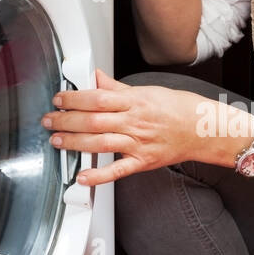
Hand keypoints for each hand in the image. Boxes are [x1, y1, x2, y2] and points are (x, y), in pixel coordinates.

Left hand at [41, 69, 206, 185]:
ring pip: (101, 142)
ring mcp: (139, 143)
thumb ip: (117, 88)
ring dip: (75, 142)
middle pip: (94, 120)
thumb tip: (96, 77)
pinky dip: (100, 176)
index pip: (98, 98)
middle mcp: (135, 122)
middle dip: (67, 120)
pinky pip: (119, 170)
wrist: (203, 129)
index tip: (59, 99)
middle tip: (49, 121)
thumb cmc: (178, 109)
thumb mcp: (147, 91)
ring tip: (57, 141)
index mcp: (135, 102)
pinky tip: (83, 177)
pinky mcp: (143, 162)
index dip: (75, 99)